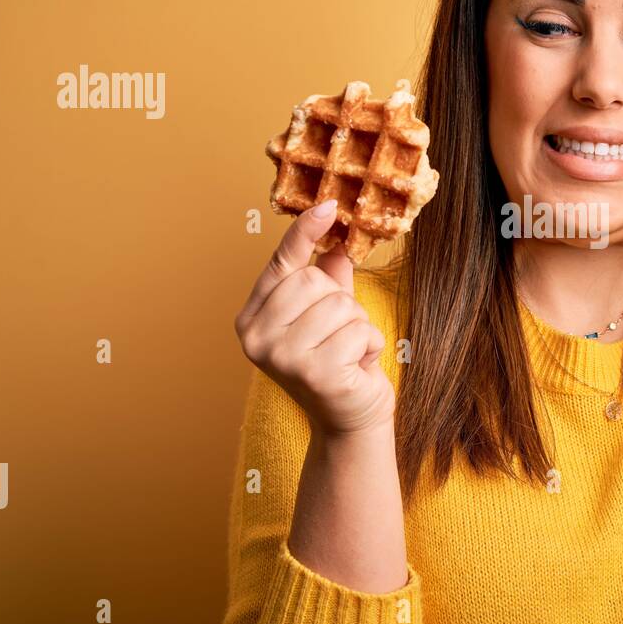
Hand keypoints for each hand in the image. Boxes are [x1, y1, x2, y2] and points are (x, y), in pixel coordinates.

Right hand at [234, 200, 394, 437]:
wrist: (351, 418)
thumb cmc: (339, 362)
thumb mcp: (330, 313)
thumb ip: (327, 276)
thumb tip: (336, 234)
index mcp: (252, 318)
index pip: (280, 265)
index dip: (304, 233)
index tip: (327, 205)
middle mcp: (257, 338)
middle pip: (313, 282)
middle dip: (340, 303)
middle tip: (339, 335)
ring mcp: (282, 358)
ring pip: (339, 306)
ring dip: (358, 327)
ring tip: (349, 352)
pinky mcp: (314, 374)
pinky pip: (358, 332)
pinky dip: (370, 347)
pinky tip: (357, 368)